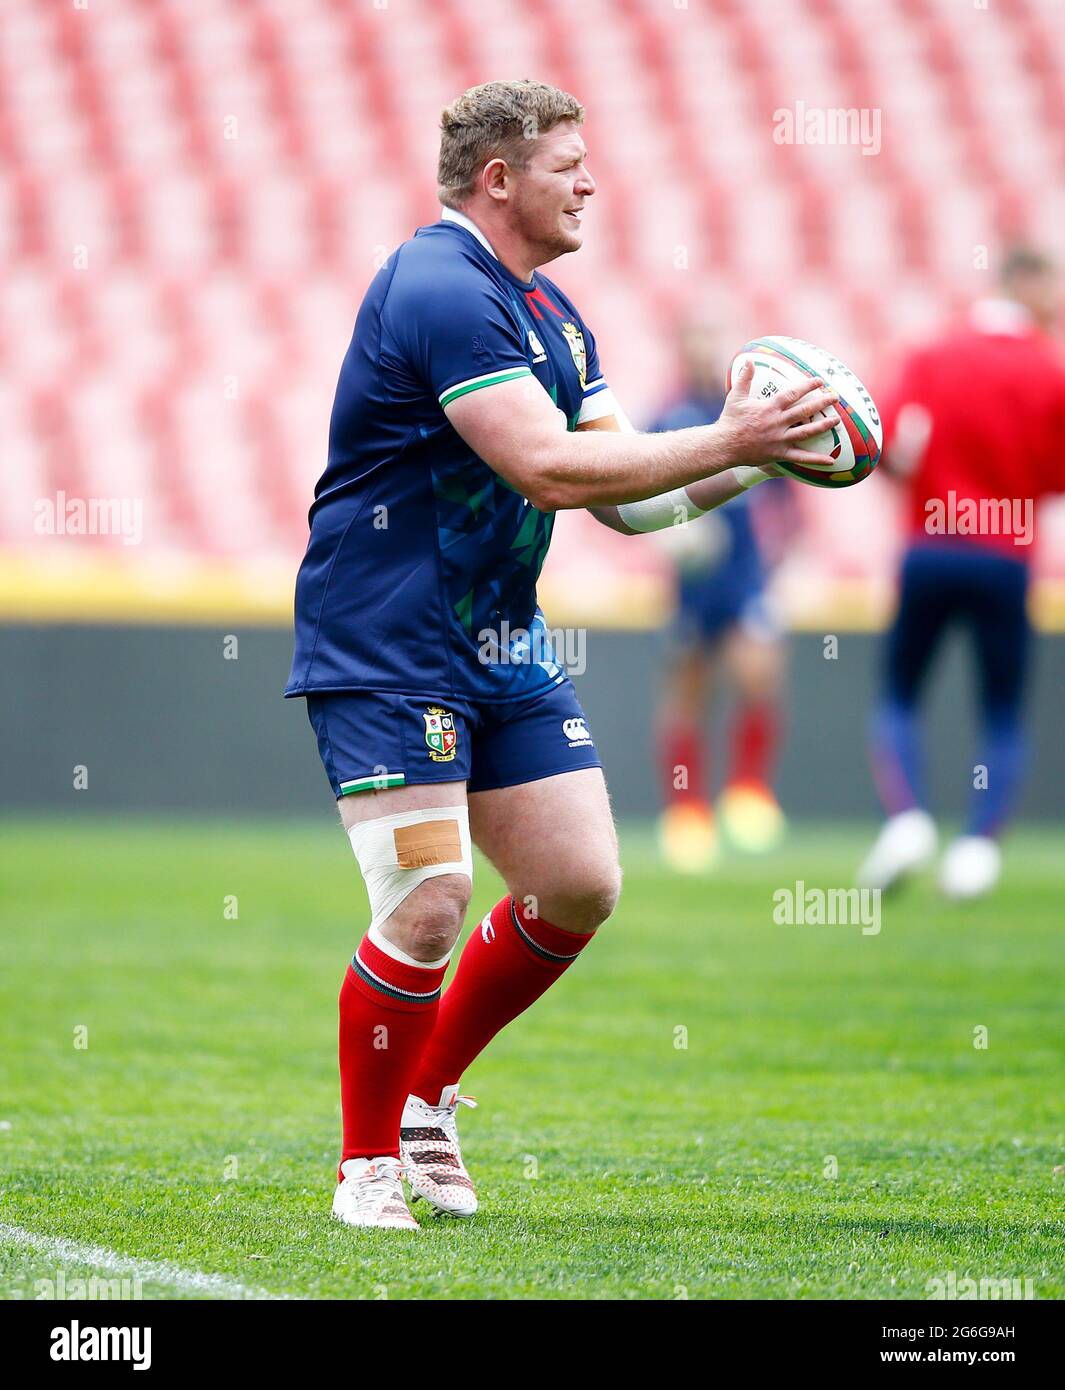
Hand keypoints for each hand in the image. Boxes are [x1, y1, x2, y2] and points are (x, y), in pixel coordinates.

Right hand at [717, 360, 840, 469]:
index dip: (808, 385)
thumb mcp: (736, 396)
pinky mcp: (779, 454)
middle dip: (822, 402)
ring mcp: (780, 439)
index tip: (820, 381)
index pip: (794, 393)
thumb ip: (745, 377)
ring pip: (807, 431)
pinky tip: (831, 460)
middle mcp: (778, 422)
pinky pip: (800, 457)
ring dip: (823, 425)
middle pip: (805, 410)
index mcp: (770, 408)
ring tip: (837, 420)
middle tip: (835, 397)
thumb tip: (750, 360)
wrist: (723, 445)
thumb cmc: (729, 421)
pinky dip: (816, 459)